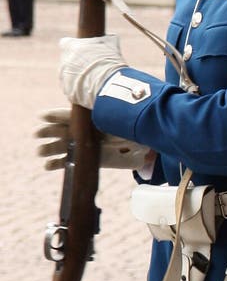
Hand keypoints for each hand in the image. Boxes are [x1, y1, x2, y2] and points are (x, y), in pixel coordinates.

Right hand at [35, 108, 153, 170]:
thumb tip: (133, 140)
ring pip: (60, 144)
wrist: (135, 144)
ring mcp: (80, 144)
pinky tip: (47, 165)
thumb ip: (128, 133)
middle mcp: (82, 130)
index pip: (71, 115)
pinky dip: (55, 163)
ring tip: (39, 152)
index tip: (42, 116)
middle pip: (62, 129)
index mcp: (90, 118)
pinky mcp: (81, 158)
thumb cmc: (130, 131)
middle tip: (37, 134)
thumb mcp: (130, 129)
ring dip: (49, 148)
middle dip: (48, 131)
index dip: (56, 115)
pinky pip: (65, 160)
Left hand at [59, 34, 127, 108]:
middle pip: (67, 61)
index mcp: (70, 47)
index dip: (74, 47)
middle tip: (93, 67)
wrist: (109, 84)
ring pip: (69, 76)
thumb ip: (105, 40)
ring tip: (95, 80)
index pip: (65, 43)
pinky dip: (80, 90)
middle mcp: (63, 62)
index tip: (83, 50)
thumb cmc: (110, 61)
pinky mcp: (68, 92)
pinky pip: (73, 90)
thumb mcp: (110, 44)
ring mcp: (64, 78)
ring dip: (78, 77)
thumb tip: (110, 37)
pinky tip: (93, 89)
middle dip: (78, 64)